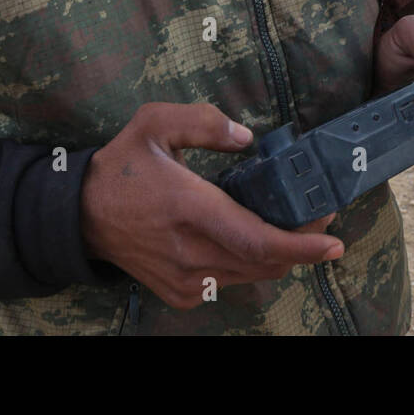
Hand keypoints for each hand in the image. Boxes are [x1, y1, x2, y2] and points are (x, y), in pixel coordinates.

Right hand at [80, 101, 343, 309]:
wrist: (79, 216)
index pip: (256, 238)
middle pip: (264, 260)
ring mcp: (184, 279)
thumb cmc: (121, 166)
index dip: (300, 245)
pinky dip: (250, 262)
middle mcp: (189, 251)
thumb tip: (247, 138)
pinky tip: (250, 236)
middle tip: (321, 215)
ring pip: (252, 274)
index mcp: (187, 207)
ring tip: (293, 222)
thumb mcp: (154, 122)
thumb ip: (204, 121)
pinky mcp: (181, 293)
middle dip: (301, 243)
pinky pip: (231, 281)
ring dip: (278, 253)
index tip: (333, 242)